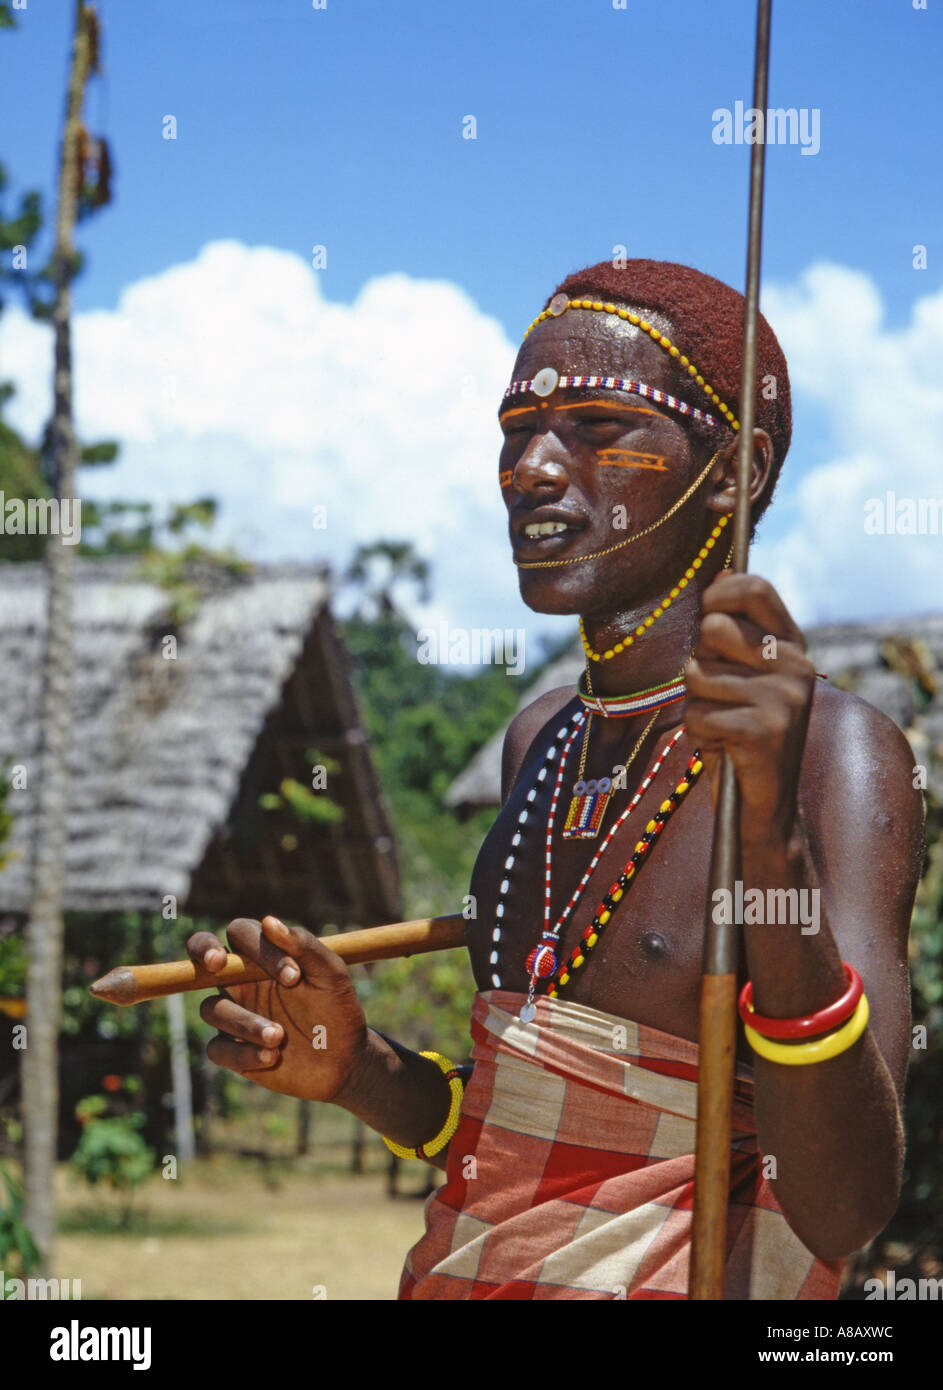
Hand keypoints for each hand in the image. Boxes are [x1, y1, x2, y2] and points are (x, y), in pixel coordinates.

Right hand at [188, 915, 368, 1102]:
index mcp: (263, 957)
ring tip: (279, 1036)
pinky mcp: (232, 1050)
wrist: (345, 1060)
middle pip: (201, 956)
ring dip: (244, 1022)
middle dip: (203, 951)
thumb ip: (304, 946)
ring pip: (212, 1009)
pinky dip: (242, 1053)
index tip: (292, 977)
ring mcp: (233, 1014)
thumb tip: (269, 921)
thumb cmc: (337, 1009)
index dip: (255, 946)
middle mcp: (241, 982)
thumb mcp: (330, 975)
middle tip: (217, 963)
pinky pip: (217, 1049)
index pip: (240, 933)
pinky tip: (271, 1056)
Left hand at [683, 572, 816, 845]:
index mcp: (791, 645)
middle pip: (711, 629)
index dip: (717, 596)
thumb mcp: (740, 676)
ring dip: (696, 706)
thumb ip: (731, 631)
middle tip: (718, 696)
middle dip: (697, 665)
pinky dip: (699, 736)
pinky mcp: (765, 730)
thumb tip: (719, 573)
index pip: (754, 589)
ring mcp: (785, 697)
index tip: (705, 618)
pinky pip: (697, 714)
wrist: (762, 807)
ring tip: (722, 726)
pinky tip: (724, 749)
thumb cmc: (739, 734)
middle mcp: (796, 665)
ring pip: (696, 675)